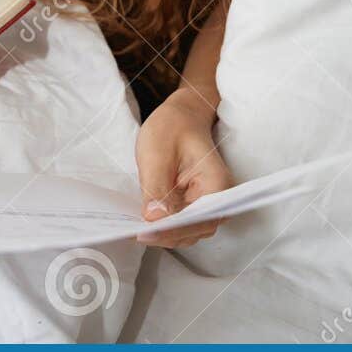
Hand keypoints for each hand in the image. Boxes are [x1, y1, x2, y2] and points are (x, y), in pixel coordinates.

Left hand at [134, 87, 233, 247]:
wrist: (182, 117)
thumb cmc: (172, 127)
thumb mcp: (157, 152)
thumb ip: (157, 187)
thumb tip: (153, 219)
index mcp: (218, 185)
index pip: (196, 220)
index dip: (170, 230)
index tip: (144, 231)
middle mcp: (219, 201)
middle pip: (192, 231)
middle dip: (164, 234)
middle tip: (132, 231)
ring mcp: (208, 206)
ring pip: (185, 232)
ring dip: (161, 232)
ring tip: (134, 227)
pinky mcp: (195, 207)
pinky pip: (180, 224)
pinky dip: (162, 225)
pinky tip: (143, 220)